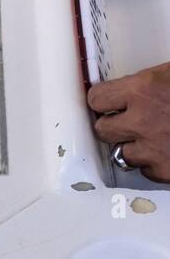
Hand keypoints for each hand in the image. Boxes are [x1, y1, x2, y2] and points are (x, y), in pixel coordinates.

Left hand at [90, 61, 169, 182]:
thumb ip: (147, 86)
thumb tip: (128, 91)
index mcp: (144, 90)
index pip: (96, 99)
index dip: (103, 102)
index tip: (108, 104)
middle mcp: (143, 120)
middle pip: (103, 130)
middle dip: (114, 127)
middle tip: (129, 123)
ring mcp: (155, 149)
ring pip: (123, 155)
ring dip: (134, 149)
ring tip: (151, 140)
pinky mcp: (167, 171)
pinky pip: (148, 172)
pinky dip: (155, 165)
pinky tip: (165, 153)